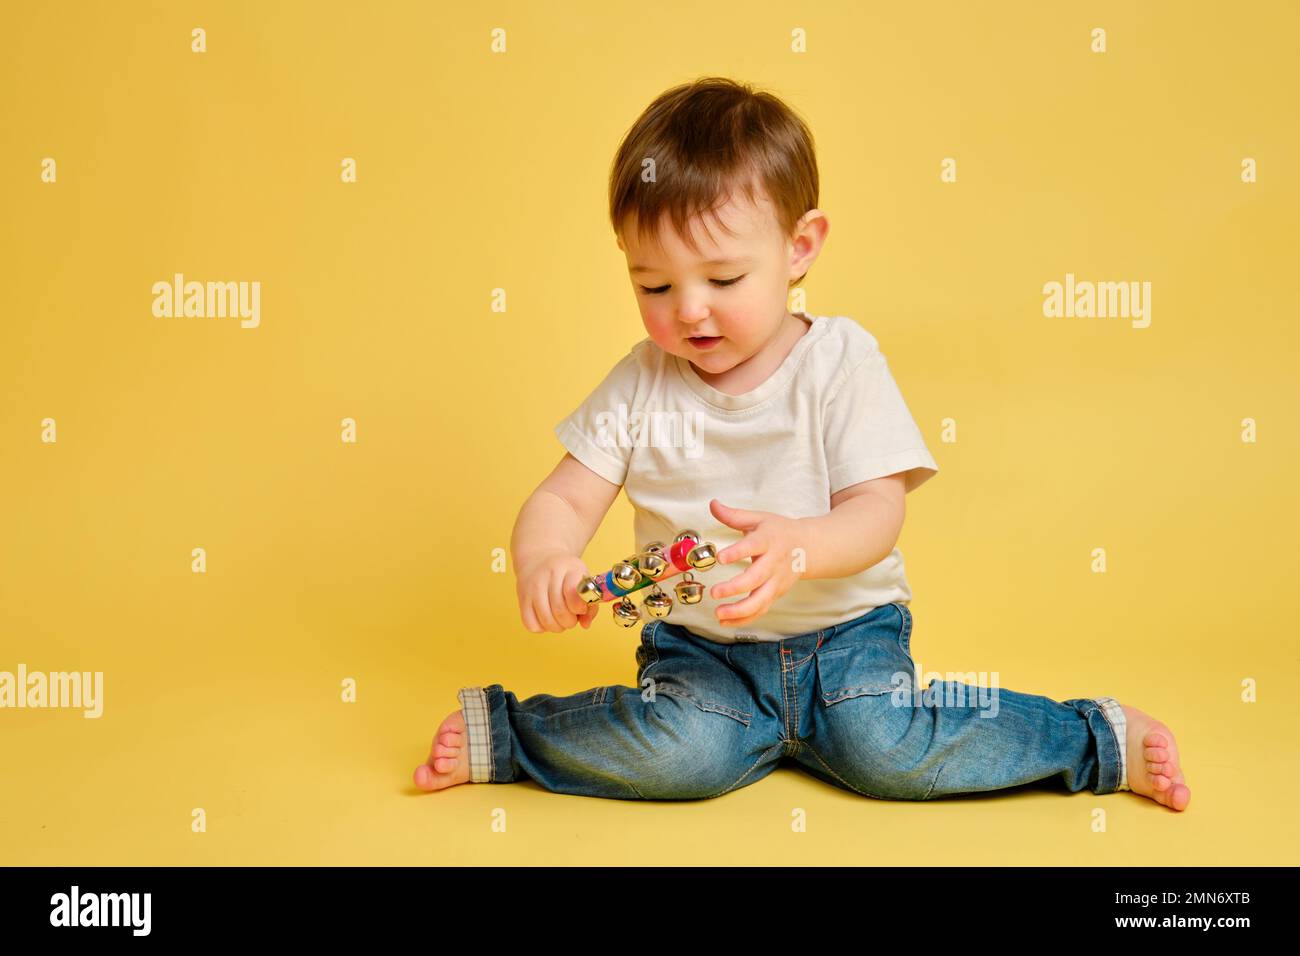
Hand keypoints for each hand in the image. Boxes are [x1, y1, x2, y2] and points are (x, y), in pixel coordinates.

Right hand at [515, 551, 599, 633]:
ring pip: (546, 620)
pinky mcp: (522, 599)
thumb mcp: (583, 580)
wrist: (538, 558)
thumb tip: (586, 625)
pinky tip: (546, 617)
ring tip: (560, 619)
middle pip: (560, 611)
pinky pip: (531, 624)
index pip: (573, 592)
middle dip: (570, 621)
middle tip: (572, 616)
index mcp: (569, 567)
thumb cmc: (566, 574)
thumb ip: (591, 604)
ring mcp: (532, 587)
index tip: (581, 608)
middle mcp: (549, 575)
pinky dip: (542, 627)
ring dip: (557, 627)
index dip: (579, 607)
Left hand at [707, 499, 803, 627]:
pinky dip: (744, 619)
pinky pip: (761, 610)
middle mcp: (774, 563)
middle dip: (735, 588)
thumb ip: (734, 515)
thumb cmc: (779, 531)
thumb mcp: (759, 518)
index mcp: (768, 540)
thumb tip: (713, 504)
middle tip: (715, 592)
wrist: (808, 547)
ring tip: (719, 613)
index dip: (737, 552)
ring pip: (760, 600)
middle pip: (756, 579)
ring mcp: (776, 581)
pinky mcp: (775, 594)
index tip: (720, 558)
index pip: (753, 546)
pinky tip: (725, 621)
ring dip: (740, 611)